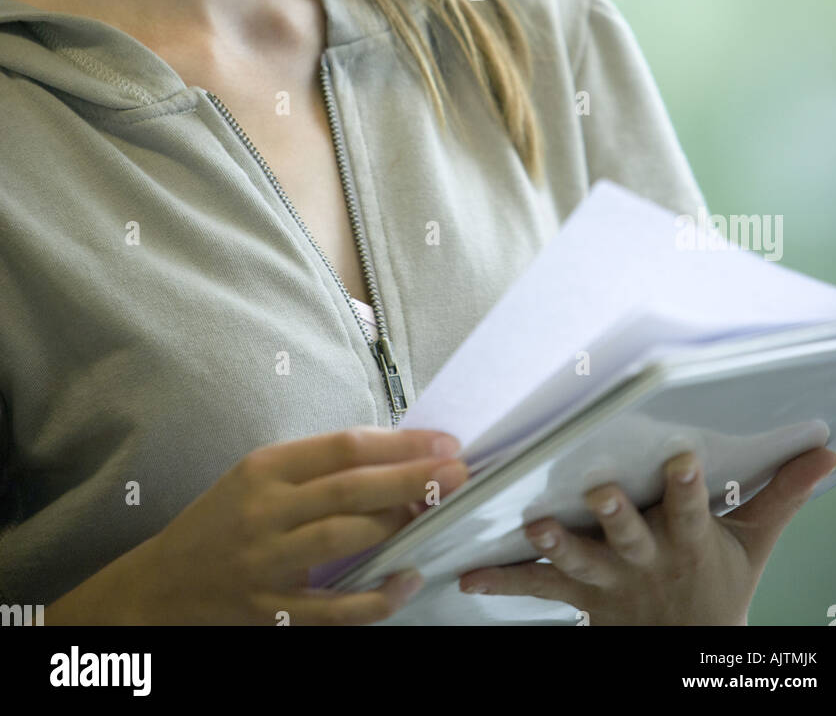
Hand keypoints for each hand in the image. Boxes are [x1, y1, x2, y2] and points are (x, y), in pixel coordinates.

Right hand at [47, 427, 467, 625]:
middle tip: (458, 471)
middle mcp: (265, 510)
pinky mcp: (270, 611)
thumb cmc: (220, 520)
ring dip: (397, 525)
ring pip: (345, 539)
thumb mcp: (257, 476)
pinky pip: (333, 608)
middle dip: (412, 477)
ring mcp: (267, 563)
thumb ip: (315, 468)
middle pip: (351, 488)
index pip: (342, 447)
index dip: (398, 443)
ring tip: (435, 512)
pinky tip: (408, 579)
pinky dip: (376, 597)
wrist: (160, 585)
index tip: (441, 441)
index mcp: (264, 467)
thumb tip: (393, 458)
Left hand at [458, 445, 835, 624]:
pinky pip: (537, 588)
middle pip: (630, 537)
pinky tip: (469, 572)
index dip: (688, 488)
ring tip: (534, 525)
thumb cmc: (718, 585)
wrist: (689, 653)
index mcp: (689, 542)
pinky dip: (503, 580)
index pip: (692, 511)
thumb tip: (826, 452)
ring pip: (580, 562)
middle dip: (616, 515)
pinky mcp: (579, 596)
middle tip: (600, 491)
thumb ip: (782, 494)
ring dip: (558, 544)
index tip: (681, 457)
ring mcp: (609, 582)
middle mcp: (646, 562)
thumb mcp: (754, 543)